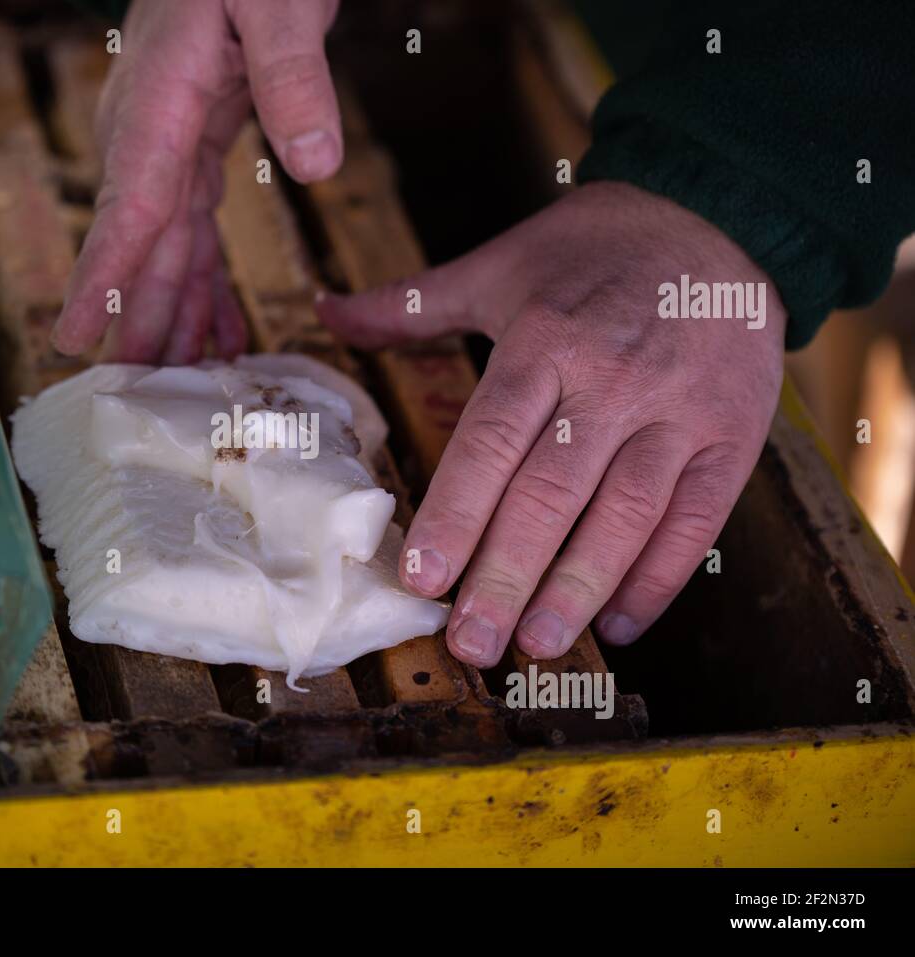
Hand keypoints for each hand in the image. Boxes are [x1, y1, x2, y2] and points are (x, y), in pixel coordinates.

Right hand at [52, 0, 341, 363]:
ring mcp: (166, 140)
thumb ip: (293, 75)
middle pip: (143, 243)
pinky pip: (191, 227)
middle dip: (137, 320)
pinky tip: (213, 331)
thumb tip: (313, 165)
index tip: (76, 338)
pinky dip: (203, 281)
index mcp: (160, 102)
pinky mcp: (193, 143)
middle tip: (132, 396)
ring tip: (178, 382)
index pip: (129, 206)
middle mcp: (149, 130)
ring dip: (172, 313)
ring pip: (166, 245)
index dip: (105, 278)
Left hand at [317, 181, 785, 666]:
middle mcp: (612, 380)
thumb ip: (413, 305)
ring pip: (626, 516)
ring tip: (536, 645)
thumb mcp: (498, 267)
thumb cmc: (591, 251)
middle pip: (552, 494)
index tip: (422, 579)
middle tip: (471, 643)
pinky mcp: (733, 435)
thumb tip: (325, 312)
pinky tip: (620, 622)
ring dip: (578, 590)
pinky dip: (660, 576)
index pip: (490, 443)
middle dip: (505, 576)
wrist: (718, 217)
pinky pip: (698, 519)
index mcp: (545, 339)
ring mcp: (679, 411)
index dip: (455, 516)